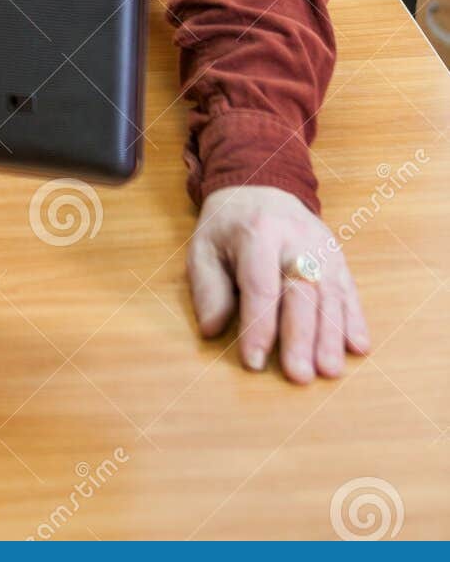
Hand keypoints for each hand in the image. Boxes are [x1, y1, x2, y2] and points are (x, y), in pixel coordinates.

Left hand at [186, 184, 369, 382]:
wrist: (260, 185)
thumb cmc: (228, 227)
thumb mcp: (204, 249)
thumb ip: (208, 289)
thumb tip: (213, 330)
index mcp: (257, 233)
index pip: (260, 285)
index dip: (258, 326)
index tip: (253, 362)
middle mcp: (295, 238)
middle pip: (301, 291)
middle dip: (301, 337)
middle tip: (299, 376)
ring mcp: (321, 246)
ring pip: (330, 293)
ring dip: (331, 335)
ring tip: (328, 371)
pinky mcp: (337, 255)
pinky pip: (349, 288)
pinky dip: (355, 319)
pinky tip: (357, 347)